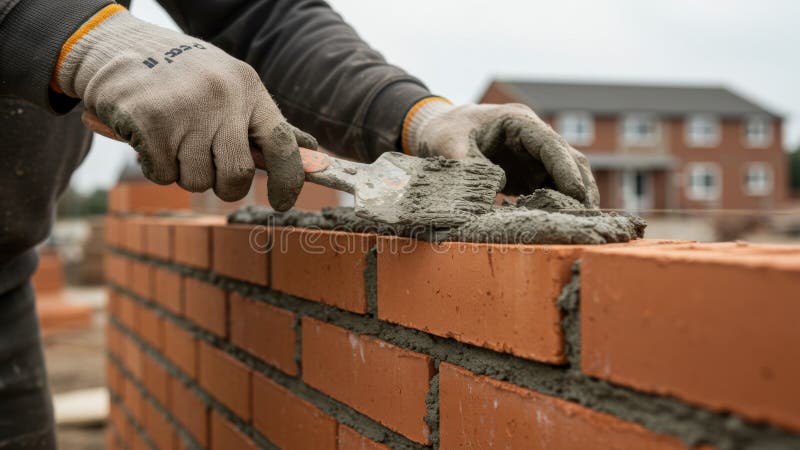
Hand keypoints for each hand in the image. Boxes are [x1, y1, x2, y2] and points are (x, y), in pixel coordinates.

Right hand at [53, 6, 315, 209]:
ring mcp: (185, 111)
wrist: (118, 46)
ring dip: (184, 172)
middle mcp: (221, 98)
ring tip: (173, 140)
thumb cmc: (183, 76)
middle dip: (224, 186)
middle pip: (237, 176)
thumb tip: (312, 155)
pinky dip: (155, 166)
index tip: (283, 202)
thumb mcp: (228, 85)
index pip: (282, 143)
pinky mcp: (149, 124)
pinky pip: (162, 176)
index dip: (289, 179)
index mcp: (247, 88)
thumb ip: (259, 122)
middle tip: (209, 171)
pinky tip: (150, 138)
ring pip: (196, 181)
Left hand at [404, 100, 598, 207]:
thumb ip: (468, 167)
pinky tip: (558, 222)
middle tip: (587, 216)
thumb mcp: (449, 145)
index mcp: (517, 121)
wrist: (439, 129)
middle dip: (580, 186)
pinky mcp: (528, 171)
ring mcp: (532, 154)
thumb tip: (489, 194)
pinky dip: (556, 203)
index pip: (550, 144)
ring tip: (580, 223)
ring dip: (574, 196)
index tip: (576, 194)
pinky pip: (549, 186)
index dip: (565, 168)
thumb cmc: (446, 131)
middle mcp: (532, 136)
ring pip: (564, 173)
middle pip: (568, 158)